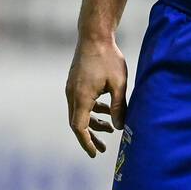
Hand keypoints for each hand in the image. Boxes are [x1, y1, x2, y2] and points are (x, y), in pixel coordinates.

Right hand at [65, 37, 127, 157]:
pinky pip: (81, 102)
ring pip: (79, 112)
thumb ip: (118, 107)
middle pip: (77, 123)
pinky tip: (106, 108)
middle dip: (89, 136)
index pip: (79, 128)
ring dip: (92, 122)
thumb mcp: (118, 84)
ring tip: (109, 128)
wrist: (94, 35)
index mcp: (81, 97)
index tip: (94, 153)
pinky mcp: (75, 82)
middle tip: (102, 148)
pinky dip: (91, 109)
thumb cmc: (108, 58)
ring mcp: (72, 87)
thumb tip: (119, 127)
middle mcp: (72, 94)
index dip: (86, 142)